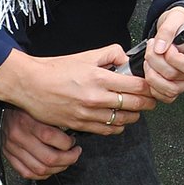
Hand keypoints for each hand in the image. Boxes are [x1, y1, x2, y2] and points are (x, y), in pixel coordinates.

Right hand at [0, 45, 153, 133]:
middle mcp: (97, 98)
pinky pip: (105, 130)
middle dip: (147, 104)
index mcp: (100, 78)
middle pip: (133, 105)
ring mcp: (88, 113)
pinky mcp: (78, 124)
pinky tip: (120, 123)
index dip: (149, 89)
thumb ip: (110, 54)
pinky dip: (116, 127)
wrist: (30, 84)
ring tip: (137, 112)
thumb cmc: (57, 68)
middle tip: (152, 102)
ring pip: (121, 120)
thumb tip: (125, 59)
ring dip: (133, 117)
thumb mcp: (86, 55)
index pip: (137, 86)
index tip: (153, 88)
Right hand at [1, 108, 80, 180]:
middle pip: (48, 158)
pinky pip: (27, 173)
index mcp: (27, 122)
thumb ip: (56, 120)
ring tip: (66, 161)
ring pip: (40, 169)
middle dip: (69, 159)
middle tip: (75, 153)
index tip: (73, 141)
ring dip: (58, 168)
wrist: (6, 108)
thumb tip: (75, 131)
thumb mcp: (42, 109)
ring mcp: (12, 149)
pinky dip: (42, 174)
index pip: (51, 137)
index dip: (68, 143)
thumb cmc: (27, 108)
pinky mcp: (8, 156)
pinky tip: (51, 168)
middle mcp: (19, 137)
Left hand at [142, 4, 183, 103]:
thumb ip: (167, 31)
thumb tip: (160, 47)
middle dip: (157, 62)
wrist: (176, 28)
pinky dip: (154, 87)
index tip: (167, 46)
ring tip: (150, 60)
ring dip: (153, 75)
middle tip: (153, 48)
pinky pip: (165, 96)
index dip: (173, 59)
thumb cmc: (180, 23)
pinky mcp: (178, 86)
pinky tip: (151, 71)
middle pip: (175, 77)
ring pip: (170, 90)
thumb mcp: (175, 19)